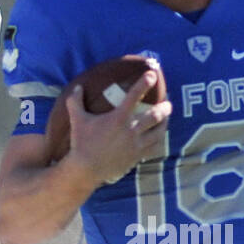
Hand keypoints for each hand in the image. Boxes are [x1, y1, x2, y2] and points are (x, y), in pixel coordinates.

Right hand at [66, 71, 171, 185]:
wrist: (86, 169)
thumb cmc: (81, 143)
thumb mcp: (77, 120)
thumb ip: (76, 101)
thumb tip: (77, 87)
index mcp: (118, 117)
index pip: (135, 95)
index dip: (145, 82)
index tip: (153, 74)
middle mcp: (131, 130)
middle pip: (155, 115)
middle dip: (165, 107)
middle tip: (168, 103)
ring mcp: (136, 144)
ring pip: (159, 132)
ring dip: (165, 123)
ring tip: (166, 118)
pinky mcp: (137, 156)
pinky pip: (154, 148)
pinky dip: (159, 141)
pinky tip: (159, 138)